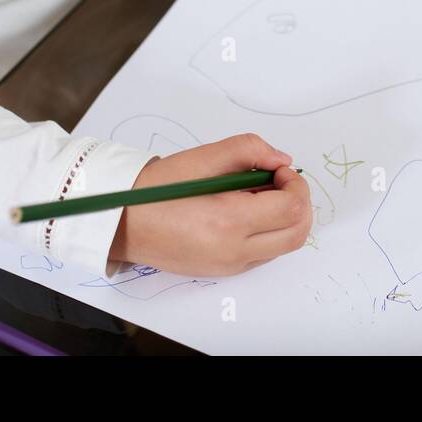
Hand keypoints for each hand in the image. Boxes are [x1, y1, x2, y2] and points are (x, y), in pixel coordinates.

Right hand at [108, 133, 310, 276]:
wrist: (122, 222)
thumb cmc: (158, 188)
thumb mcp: (204, 156)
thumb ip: (250, 149)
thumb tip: (282, 160)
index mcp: (230, 222)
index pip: (292, 207)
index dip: (294, 182)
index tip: (278, 168)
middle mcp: (234, 252)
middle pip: (297, 232)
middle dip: (299, 201)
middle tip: (278, 180)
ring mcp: (230, 267)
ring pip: (284, 245)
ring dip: (286, 217)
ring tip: (258, 194)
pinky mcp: (224, 272)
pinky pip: (264, 253)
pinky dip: (269, 231)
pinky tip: (245, 210)